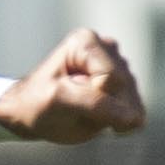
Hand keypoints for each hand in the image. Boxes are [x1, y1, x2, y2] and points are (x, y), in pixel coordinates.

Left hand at [0, 29, 146, 141]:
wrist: (29, 115)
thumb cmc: (37, 103)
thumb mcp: (58, 100)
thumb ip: (96, 104)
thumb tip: (135, 119)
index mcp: (87, 42)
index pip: (110, 79)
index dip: (92, 98)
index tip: (66, 98)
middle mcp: (108, 49)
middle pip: (124, 89)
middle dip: (102, 108)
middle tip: (73, 108)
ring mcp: (120, 67)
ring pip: (133, 103)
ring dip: (108, 117)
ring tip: (82, 111)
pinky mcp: (127, 88)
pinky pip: (135, 113)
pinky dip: (116, 123)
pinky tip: (96, 118)